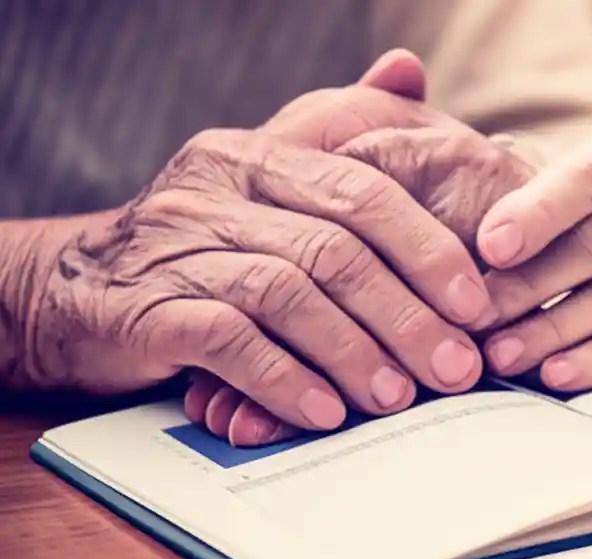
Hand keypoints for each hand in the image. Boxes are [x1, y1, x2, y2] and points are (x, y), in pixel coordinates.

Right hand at [184, 59, 533, 444]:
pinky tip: (324, 412)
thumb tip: (408, 71)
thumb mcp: (267, 186)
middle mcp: (218, 190)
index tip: (476, 305)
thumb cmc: (200, 245)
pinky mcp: (147, 308)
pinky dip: (284, 378)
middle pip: (334, 249)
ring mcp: (177, 246)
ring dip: (353, 352)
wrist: (73, 290)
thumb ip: (338, 142)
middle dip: (406, 315)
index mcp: (259, 155)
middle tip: (454, 369)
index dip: (428, 250)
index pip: (364, 191)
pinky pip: (228, 341)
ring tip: (397, 397)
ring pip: (286, 293)